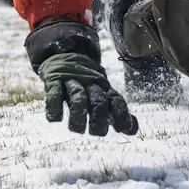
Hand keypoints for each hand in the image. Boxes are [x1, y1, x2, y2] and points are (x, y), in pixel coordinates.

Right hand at [24, 19, 138, 136]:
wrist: (66, 55)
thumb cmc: (87, 83)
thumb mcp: (102, 95)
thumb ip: (116, 113)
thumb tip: (133, 130)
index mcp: (104, 87)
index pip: (116, 100)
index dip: (121, 114)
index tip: (124, 128)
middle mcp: (90, 84)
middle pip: (98, 100)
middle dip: (99, 116)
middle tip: (97, 133)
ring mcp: (72, 81)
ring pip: (78, 97)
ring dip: (78, 113)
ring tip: (77, 129)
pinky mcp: (54, 81)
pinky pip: (54, 93)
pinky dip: (54, 106)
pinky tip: (56, 119)